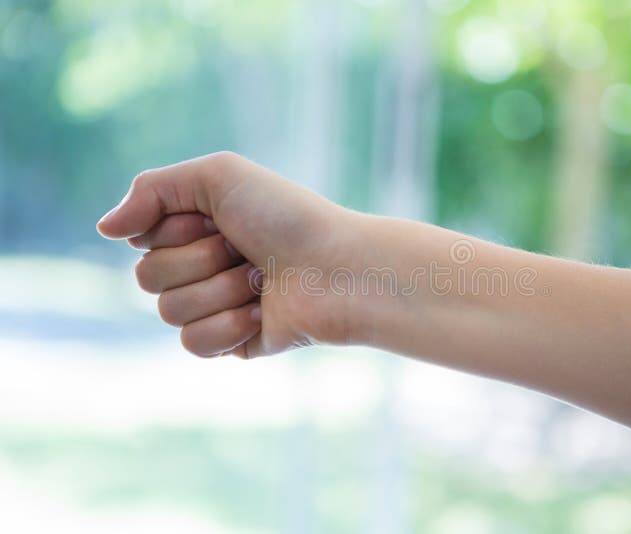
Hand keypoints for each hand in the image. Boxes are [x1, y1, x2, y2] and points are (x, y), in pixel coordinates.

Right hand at [97, 151, 366, 357]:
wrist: (337, 268)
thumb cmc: (286, 216)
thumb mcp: (218, 177)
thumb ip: (152, 190)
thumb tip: (104, 229)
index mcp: (196, 229)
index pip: (141, 238)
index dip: (174, 229)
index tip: (217, 220)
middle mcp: (201, 267)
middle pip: (147, 278)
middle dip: (200, 259)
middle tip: (245, 250)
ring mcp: (216, 306)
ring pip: (169, 311)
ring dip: (220, 290)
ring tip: (262, 280)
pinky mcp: (231, 343)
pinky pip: (193, 344)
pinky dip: (229, 325)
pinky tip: (261, 313)